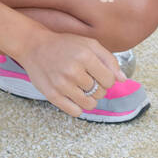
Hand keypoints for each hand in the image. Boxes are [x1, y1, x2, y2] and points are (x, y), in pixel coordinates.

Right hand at [10, 30, 125, 116]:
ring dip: (89, 98)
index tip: (99, 74)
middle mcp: (73, 71)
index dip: (107, 79)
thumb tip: (123, 80)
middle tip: (88, 79)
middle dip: (98, 88)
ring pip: (89, 104)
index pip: (109, 81)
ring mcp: (61, 84)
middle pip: (100, 93)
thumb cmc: (65, 45)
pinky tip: (74, 96)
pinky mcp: (52, 95)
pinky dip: (78, 107)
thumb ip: (109, 60)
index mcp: (85, 56)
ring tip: (82, 88)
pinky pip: (75, 112)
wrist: (35, 46)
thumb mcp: (90, 44)